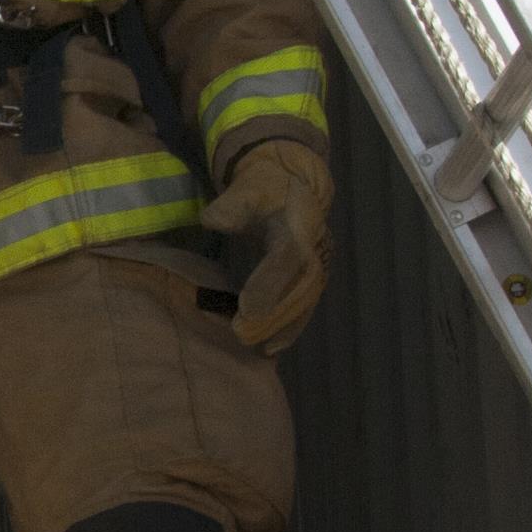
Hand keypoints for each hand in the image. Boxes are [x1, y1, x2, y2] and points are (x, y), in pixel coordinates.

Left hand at [202, 139, 331, 352]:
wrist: (292, 183)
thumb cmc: (261, 187)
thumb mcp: (244, 188)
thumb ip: (229, 206)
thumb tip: (211, 221)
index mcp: (296, 221)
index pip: (286, 256)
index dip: (269, 283)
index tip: (246, 310)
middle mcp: (314, 244)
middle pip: (300, 285)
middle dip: (274, 313)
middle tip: (241, 334)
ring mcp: (320, 261)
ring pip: (306, 299)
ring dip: (281, 325)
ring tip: (251, 345)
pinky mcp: (316, 275)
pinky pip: (307, 305)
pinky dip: (291, 328)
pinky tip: (271, 348)